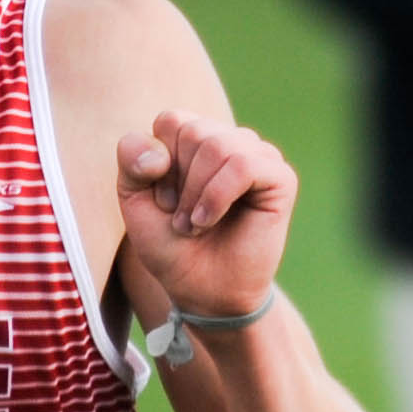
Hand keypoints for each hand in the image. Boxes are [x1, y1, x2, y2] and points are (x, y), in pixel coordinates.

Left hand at [117, 109, 296, 328]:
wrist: (201, 291)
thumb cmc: (171, 246)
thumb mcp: (135, 200)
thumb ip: (132, 161)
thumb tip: (160, 153)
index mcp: (199, 138)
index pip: (171, 120)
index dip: (157, 164)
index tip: (163, 202)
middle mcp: (230, 140)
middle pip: (193, 131)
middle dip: (177, 183)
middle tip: (181, 218)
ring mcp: (259, 156)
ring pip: (219, 145)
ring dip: (196, 194)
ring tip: (195, 224)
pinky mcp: (281, 178)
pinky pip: (244, 165)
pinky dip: (217, 196)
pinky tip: (210, 220)